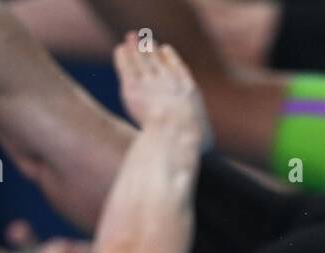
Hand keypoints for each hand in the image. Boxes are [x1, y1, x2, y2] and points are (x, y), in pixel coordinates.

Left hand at [113, 33, 212, 147]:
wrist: (176, 133)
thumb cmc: (192, 139)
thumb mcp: (204, 136)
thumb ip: (201, 132)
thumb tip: (206, 142)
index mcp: (187, 87)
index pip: (176, 66)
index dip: (169, 56)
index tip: (164, 49)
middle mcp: (168, 80)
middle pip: (156, 58)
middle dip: (149, 48)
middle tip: (144, 41)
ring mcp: (150, 82)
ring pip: (140, 58)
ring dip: (134, 47)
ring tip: (130, 39)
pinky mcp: (132, 88)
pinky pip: (126, 66)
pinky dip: (123, 57)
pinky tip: (119, 50)